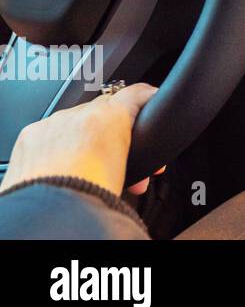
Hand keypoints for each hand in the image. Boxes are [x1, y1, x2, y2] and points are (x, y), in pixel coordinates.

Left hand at [0, 83, 161, 195]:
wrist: (51, 213)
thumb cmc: (91, 195)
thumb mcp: (130, 172)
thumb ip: (137, 154)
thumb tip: (142, 162)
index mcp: (110, 117)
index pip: (137, 93)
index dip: (147, 99)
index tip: (151, 104)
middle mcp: (80, 114)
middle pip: (105, 109)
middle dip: (115, 130)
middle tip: (123, 157)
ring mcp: (53, 124)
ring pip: (77, 121)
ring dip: (86, 137)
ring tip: (90, 166)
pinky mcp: (30, 136)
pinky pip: (52, 131)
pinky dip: (60, 144)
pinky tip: (65, 165)